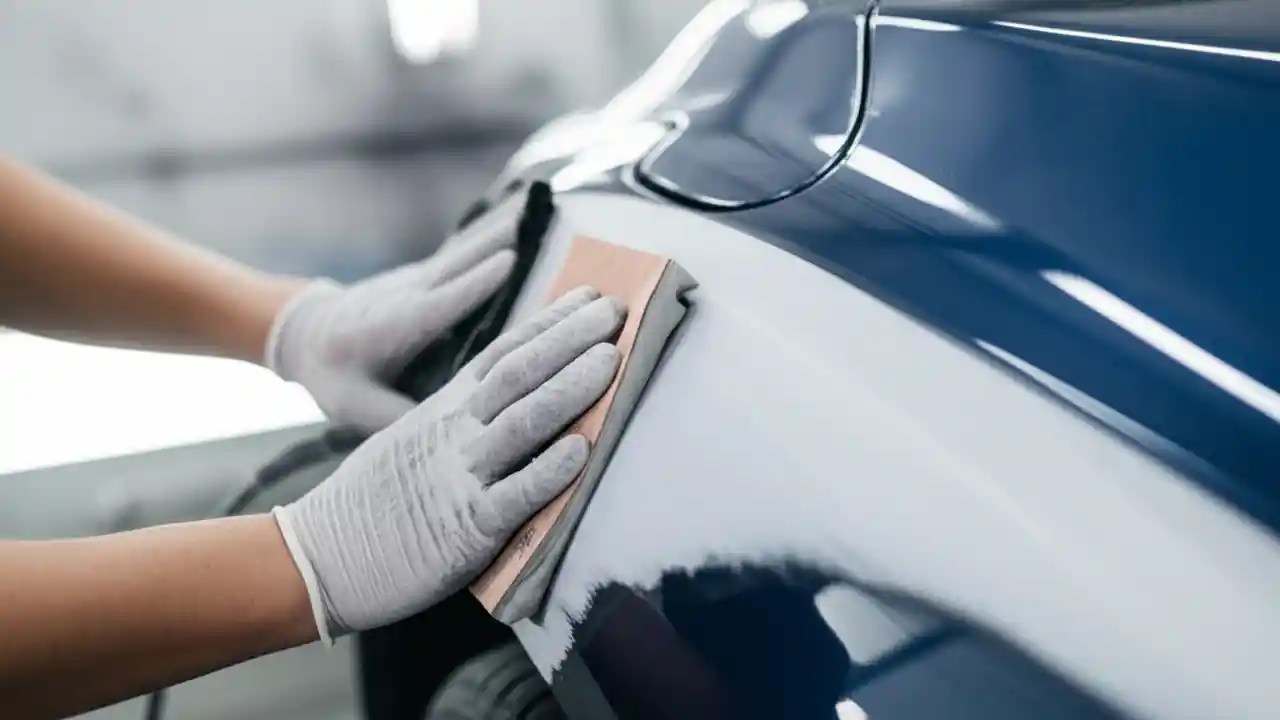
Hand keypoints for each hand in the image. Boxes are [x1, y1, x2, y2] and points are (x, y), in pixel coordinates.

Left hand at [266, 205, 529, 431]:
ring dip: (498, 229)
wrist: (305, 332)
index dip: (474, 283)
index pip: (441, 301)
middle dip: (497, 243)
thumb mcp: (354, 404)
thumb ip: (397, 417)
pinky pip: (463, 253)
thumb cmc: (333, 373)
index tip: (509, 261)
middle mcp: (410, 294)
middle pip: (459, 263)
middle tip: (537, 223)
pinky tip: (518, 219)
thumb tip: (450, 439)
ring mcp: (418, 279)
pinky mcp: (426, 275)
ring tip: (534, 208)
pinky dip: (491, 236)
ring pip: (463, 250)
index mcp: (396, 325)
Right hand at [273, 287, 624, 639]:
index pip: (506, 352)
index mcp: (446, 408)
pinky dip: (549, 471)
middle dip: (572, 339)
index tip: (593, 297)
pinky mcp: (467, 528)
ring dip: (571, 388)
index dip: (552, 322)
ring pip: (524, 422)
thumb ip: (463, 414)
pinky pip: (515, 495)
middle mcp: (455, 432)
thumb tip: (515, 394)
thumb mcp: (417, 438)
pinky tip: (582, 450)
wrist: (322, 556)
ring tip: (612, 360)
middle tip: (618, 311)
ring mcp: (461, 476)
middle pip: (520, 372)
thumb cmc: (376, 500)